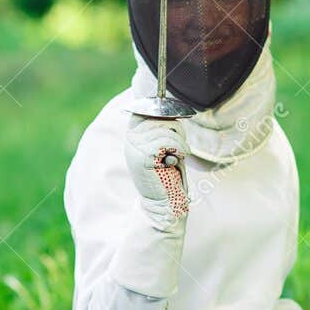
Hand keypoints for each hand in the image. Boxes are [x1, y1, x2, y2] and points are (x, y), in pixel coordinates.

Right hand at [123, 114, 189, 230]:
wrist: (164, 201)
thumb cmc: (168, 172)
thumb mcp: (164, 145)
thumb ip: (162, 127)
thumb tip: (168, 107)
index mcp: (133, 133)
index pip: (148, 109)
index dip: (165, 116)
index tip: (173, 134)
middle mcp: (130, 138)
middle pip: (160, 117)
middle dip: (176, 131)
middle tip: (178, 149)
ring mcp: (134, 146)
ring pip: (166, 129)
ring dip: (179, 143)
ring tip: (176, 158)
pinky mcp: (142, 155)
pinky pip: (167, 142)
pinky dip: (178, 150)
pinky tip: (174, 162)